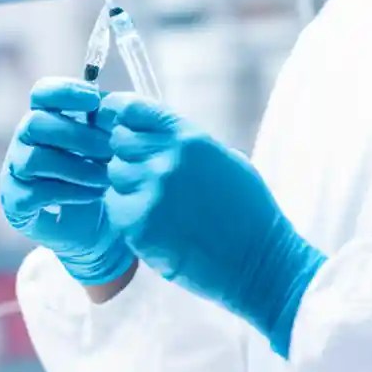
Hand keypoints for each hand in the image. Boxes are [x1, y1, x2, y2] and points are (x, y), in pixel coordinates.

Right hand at [0, 78, 133, 284]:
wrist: (102, 227)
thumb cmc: (106, 176)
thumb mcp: (115, 145)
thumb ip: (113, 121)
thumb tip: (119, 102)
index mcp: (48, 116)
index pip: (43, 93)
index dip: (65, 92)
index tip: (94, 100)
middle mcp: (26, 140)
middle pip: (36, 123)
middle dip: (78, 136)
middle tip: (110, 149)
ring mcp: (16, 170)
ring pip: (35, 158)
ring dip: (76, 167)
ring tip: (106, 177)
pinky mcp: (16, 202)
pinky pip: (35, 191)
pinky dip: (69, 192)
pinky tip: (93, 195)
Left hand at [101, 93, 324, 356]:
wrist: (258, 261)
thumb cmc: (248, 211)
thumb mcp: (225, 160)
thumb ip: (186, 143)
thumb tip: (151, 133)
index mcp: (190, 139)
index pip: (133, 109)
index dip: (120, 113)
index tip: (116, 121)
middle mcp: (167, 161)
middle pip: (119, 142)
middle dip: (127, 153)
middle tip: (147, 173)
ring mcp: (150, 194)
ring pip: (114, 175)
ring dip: (127, 184)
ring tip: (157, 201)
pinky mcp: (138, 226)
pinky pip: (114, 207)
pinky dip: (127, 211)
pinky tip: (153, 220)